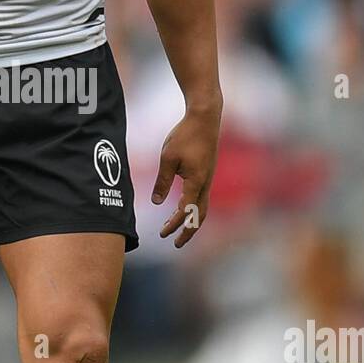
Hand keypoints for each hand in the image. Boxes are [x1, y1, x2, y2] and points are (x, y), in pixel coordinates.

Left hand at [152, 103, 221, 247]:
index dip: (174, 224)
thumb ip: (163, 181)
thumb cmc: (185, 135)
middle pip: (200, 216)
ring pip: (202, 208)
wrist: (205, 118)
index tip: (163, 234)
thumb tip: (156, 202)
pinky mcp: (207, 174)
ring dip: (191, 221)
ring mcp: (208, 179)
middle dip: (188, 231)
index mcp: (196, 182)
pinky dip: (193, 209)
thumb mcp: (167, 158)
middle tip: (176, 244)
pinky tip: (181, 207)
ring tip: (177, 228)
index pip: (185, 211)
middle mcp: (205, 184)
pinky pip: (201, 198)